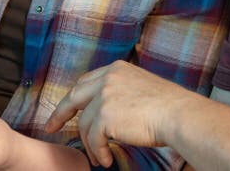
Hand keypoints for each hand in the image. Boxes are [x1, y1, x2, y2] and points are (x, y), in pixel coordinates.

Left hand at [45, 60, 194, 167]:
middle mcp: (107, 78)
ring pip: (85, 124)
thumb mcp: (140, 87)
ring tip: (100, 158)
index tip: (66, 109)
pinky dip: (98, 152)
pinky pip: (94, 138)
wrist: (179, 114)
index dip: (74, 97)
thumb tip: (107, 111)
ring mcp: (104, 95)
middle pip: (74, 96)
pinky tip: (106, 160)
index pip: (86, 82)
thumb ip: (121, 91)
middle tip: (51, 127)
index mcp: (116, 69)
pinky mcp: (105, 115)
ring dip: (91, 145)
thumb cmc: (168, 107)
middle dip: (60, 114)